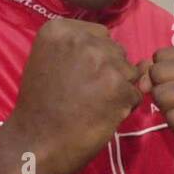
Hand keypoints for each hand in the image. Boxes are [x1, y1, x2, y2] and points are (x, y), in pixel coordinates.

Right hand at [0, 17, 142, 173]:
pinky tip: (101, 117)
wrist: (33, 143)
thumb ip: (86, 53)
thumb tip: (140, 60)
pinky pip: (135, 94)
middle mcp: (83, 40)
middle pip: (116, 52)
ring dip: (118, 90)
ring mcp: (103, 63)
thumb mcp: (51, 64)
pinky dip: (123, 108)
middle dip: (108, 72)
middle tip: (84, 95)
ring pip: (129, 72)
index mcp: (60, 29)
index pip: (100, 35)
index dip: (95, 59)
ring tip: (92, 106)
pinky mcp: (119, 88)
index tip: (76, 77)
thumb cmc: (39, 107)